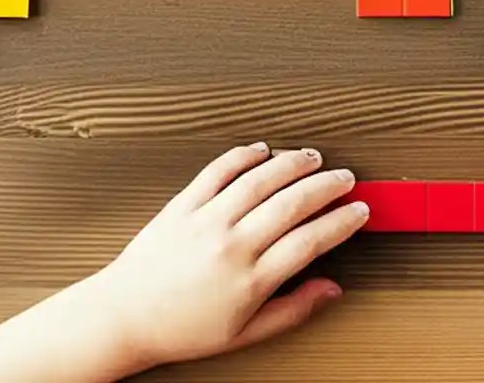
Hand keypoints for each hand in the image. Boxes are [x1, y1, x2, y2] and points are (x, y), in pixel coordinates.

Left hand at [0, 144, 368, 382]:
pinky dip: (243, 155)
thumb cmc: (180, 329)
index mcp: (249, 280)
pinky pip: (217, 171)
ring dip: (292, 163)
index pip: (310, 241)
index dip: (341, 223)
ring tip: (313, 158)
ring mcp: (205, 221)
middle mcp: (230, 245)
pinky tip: (262, 150)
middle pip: (292, 204)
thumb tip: (331, 289)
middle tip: (345, 179)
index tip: (359, 212)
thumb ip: (293, 309)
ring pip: (259, 180)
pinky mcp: (182, 205)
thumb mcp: (244, 334)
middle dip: (327, 187)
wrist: (123, 316)